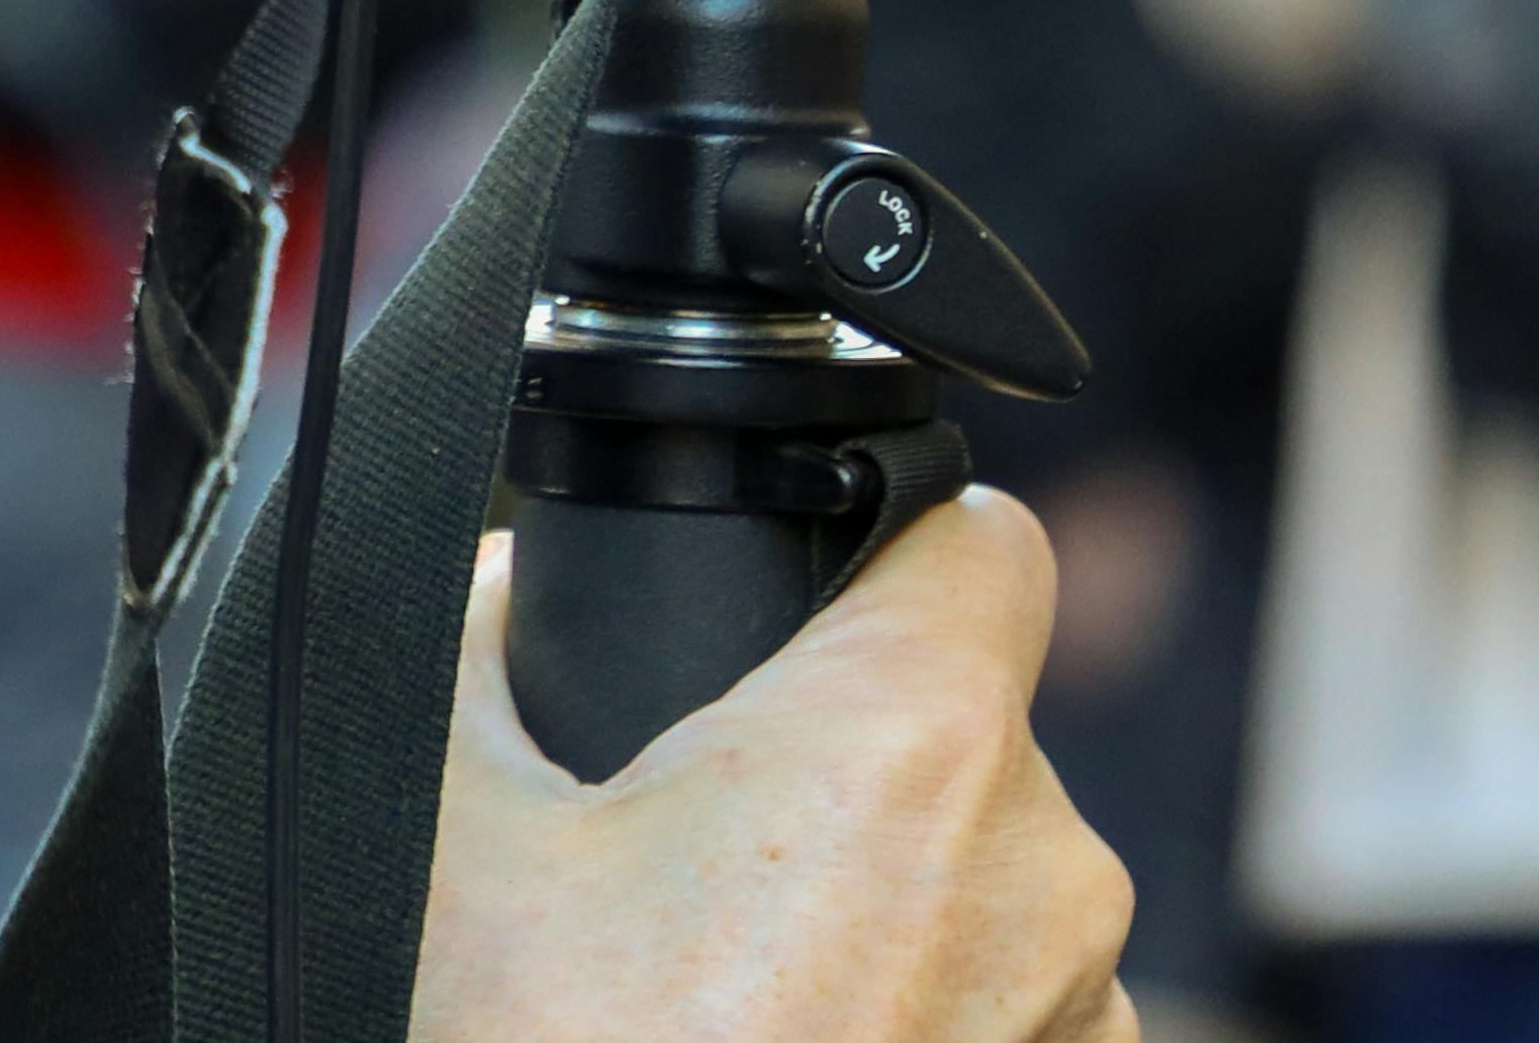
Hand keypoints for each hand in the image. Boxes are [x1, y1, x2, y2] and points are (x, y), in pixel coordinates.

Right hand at [409, 493, 1137, 1042]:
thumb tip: (495, 593)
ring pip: (996, 894)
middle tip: (704, 845)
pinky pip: (1016, 1024)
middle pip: (969, 732)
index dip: (896, 547)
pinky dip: (924, 1028)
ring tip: (735, 991)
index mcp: (911, 742)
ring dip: (896, 915)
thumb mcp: (458, 846)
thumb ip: (477, 664)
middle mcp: (1044, 871)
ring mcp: (1081, 1023)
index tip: (813, 596)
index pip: (985, 543)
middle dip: (850, 766)